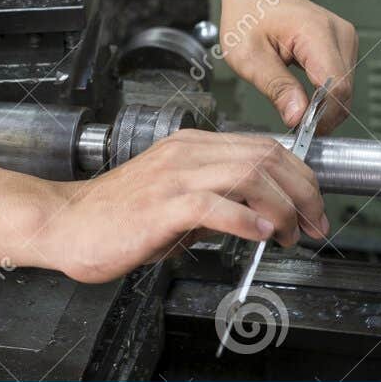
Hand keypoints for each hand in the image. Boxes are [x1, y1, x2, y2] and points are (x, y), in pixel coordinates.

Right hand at [32, 129, 326, 283]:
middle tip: (315, 223)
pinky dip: (247, 221)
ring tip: (291, 234)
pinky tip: (261, 235)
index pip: (263, 146)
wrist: (66, 223)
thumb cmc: (115, 216)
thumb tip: (255, 217)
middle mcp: (186, 153)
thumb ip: (213, 201)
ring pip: (249, 175)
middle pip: (266, 155)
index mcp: (191, 146)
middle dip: (303, 191)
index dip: (299, 175)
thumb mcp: (174, 200)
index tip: (313, 206)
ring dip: (283, 208)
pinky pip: (215, 206)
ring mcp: (174, 177)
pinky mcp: (162, 205)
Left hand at [217, 0, 356, 132]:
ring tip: (292, 102)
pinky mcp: (344, 46)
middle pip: (344, 92)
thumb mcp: (248, 56)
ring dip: (323, 106)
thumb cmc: (248, 13)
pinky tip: (303, 94)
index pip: (336, 87)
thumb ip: (276, 87)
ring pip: (345, 90)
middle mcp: (339, 33)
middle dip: (320, 114)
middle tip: (290, 120)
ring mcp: (345, 38)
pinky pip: (341, 82)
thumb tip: (297, 117)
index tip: (298, 128)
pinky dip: (324, 95)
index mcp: (315, 32)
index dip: (321, 115)